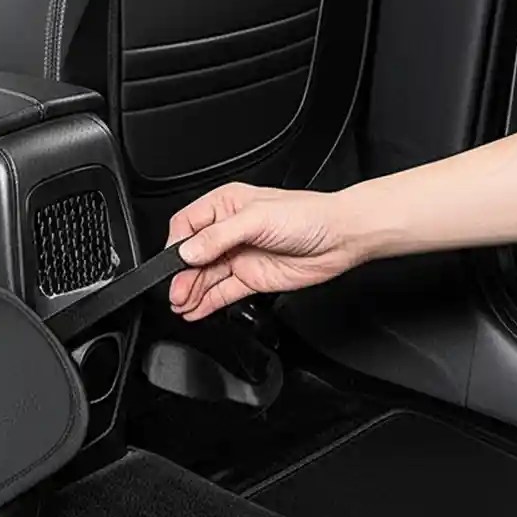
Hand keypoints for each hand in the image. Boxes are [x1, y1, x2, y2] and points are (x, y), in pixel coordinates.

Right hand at [166, 183, 368, 320]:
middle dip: (181, 275)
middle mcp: (228, 231)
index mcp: (225, 206)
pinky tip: (195, 310)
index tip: (174, 263)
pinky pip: (222, 293)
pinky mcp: (250, 278)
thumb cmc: (308, 216)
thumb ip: (219, 236)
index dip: (176, 245)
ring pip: (205, 277)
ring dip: (191, 292)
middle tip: (175, 293)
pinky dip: (207, 303)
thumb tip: (188, 251)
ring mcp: (238, 256)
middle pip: (192, 256)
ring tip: (181, 305)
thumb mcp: (257, 219)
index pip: (186, 225)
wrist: (342, 238)